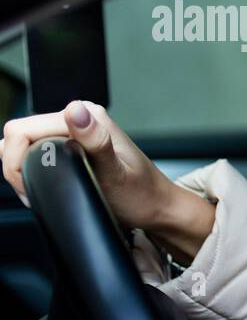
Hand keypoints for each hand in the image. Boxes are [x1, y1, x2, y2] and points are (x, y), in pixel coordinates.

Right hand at [0, 100, 213, 260]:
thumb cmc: (141, 195)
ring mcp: (76, 132)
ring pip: (25, 145)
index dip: (15, 160)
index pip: (21, 130)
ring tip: (42, 190)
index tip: (28, 186)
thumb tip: (76, 111)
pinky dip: (33, 171)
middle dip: (17, 166)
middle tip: (35, 192)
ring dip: (23, 169)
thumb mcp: (116, 173)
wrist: (158, 208)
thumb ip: (95, 142)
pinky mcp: (73, 146)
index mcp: (87, 117)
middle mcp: (81, 119)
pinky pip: (37, 153)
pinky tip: (48, 186)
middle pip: (19, 136)